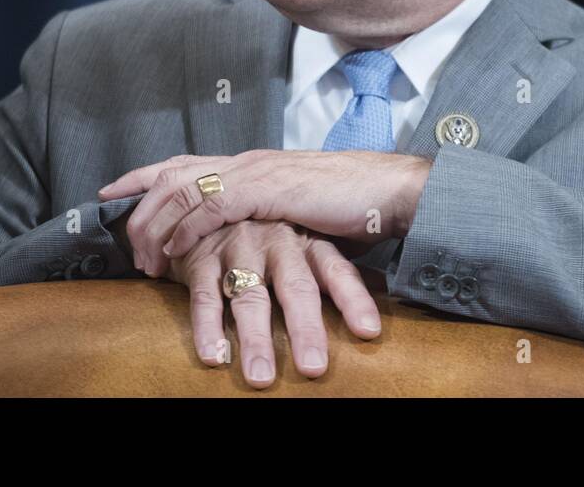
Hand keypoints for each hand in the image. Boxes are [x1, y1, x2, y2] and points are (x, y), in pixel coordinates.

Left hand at [101, 150, 430, 277]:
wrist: (391, 188)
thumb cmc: (355, 203)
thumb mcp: (299, 209)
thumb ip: (269, 216)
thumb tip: (248, 237)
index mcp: (253, 164)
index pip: (185, 162)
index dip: (144, 175)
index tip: (110, 191)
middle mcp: (247, 162)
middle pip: (173, 175)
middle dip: (138, 206)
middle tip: (122, 243)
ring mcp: (255, 172)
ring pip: (183, 190)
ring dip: (157, 227)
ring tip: (146, 261)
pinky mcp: (266, 189)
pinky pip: (210, 207)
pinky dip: (186, 231)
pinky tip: (177, 253)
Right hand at [122, 217, 381, 387]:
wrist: (208, 206)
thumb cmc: (268, 236)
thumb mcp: (305, 242)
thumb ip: (335, 270)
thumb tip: (381, 294)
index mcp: (308, 241)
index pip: (337, 271)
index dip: (354, 300)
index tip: (368, 332)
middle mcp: (278, 242)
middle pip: (296, 287)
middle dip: (306, 329)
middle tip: (314, 368)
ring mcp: (239, 248)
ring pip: (250, 296)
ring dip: (256, 338)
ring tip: (260, 377)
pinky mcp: (202, 259)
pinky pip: (205, 297)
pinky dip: (208, 328)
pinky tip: (214, 357)